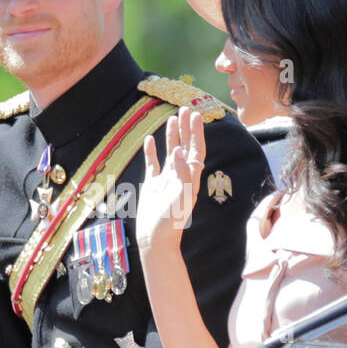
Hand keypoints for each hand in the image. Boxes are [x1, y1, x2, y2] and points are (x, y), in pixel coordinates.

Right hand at [137, 106, 205, 253]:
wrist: (155, 238)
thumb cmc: (172, 220)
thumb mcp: (181, 196)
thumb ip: (182, 172)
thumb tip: (180, 150)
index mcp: (191, 178)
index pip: (196, 150)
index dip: (196, 133)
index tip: (195, 116)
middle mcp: (181, 176)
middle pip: (185, 147)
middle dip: (186, 129)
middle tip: (185, 109)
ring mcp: (166, 180)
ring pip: (170, 152)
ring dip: (172, 136)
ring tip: (171, 118)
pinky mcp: (153, 185)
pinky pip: (153, 164)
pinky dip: (152, 151)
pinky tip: (150, 140)